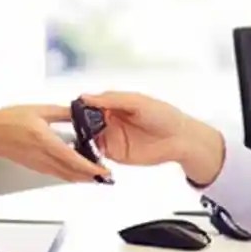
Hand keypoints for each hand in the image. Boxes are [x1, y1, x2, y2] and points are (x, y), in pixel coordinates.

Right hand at [0, 105, 106, 182]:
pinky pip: (58, 174)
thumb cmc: (7, 121)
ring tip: (97, 175)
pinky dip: (71, 174)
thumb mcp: (38, 110)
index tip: (104, 170)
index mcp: (47, 142)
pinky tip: (76, 170)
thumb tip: (80, 110)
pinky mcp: (36, 166)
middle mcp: (44, 157)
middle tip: (107, 175)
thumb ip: (62, 112)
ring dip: (82, 177)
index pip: (74, 160)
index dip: (91, 168)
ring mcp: (40, 165)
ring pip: (66, 176)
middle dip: (92, 176)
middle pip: (73, 173)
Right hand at [79, 92, 225, 184]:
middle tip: (71, 128)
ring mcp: (111, 137)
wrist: (180, 139)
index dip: (80, 107)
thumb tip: (86, 97)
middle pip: (85, 122)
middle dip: (77, 125)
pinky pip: (97, 154)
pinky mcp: (115, 153)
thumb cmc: (163, 115)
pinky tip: (83, 154)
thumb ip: (111, 99)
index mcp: (113, 105)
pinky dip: (89, 154)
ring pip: (88, 138)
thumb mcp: (136, 101)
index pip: (90, 104)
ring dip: (80, 140)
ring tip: (74, 141)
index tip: (70, 110)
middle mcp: (109, 120)